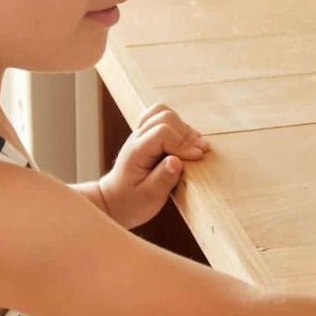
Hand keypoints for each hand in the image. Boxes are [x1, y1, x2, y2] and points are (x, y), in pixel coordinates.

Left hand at [97, 103, 210, 228]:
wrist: (115, 201)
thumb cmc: (130, 202)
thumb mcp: (148, 198)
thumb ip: (162, 180)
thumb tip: (176, 161)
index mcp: (136, 152)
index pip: (162, 133)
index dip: (182, 143)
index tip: (197, 157)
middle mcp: (138, 138)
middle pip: (164, 116)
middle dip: (186, 133)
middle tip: (200, 153)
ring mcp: (141, 134)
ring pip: (164, 113)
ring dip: (184, 128)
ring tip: (196, 146)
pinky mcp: (148, 136)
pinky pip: (162, 118)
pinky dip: (178, 126)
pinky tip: (187, 142)